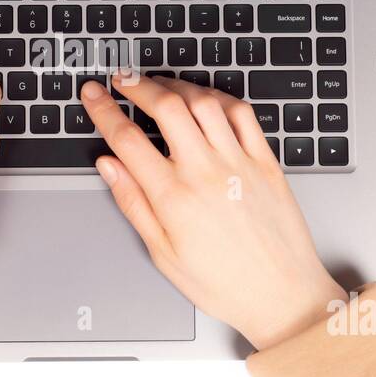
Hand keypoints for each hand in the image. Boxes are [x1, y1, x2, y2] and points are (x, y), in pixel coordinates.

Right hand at [80, 73, 343, 349]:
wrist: (283, 295)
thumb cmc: (225, 283)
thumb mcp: (163, 253)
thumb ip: (133, 203)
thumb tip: (109, 166)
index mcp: (174, 198)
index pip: (127, 139)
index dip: (103, 110)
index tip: (92, 94)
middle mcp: (206, 173)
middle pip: (166, 107)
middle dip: (137, 85)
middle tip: (122, 80)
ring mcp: (239, 163)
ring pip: (204, 102)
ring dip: (176, 85)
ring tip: (159, 85)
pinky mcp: (266, 162)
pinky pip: (241, 113)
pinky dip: (218, 97)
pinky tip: (205, 100)